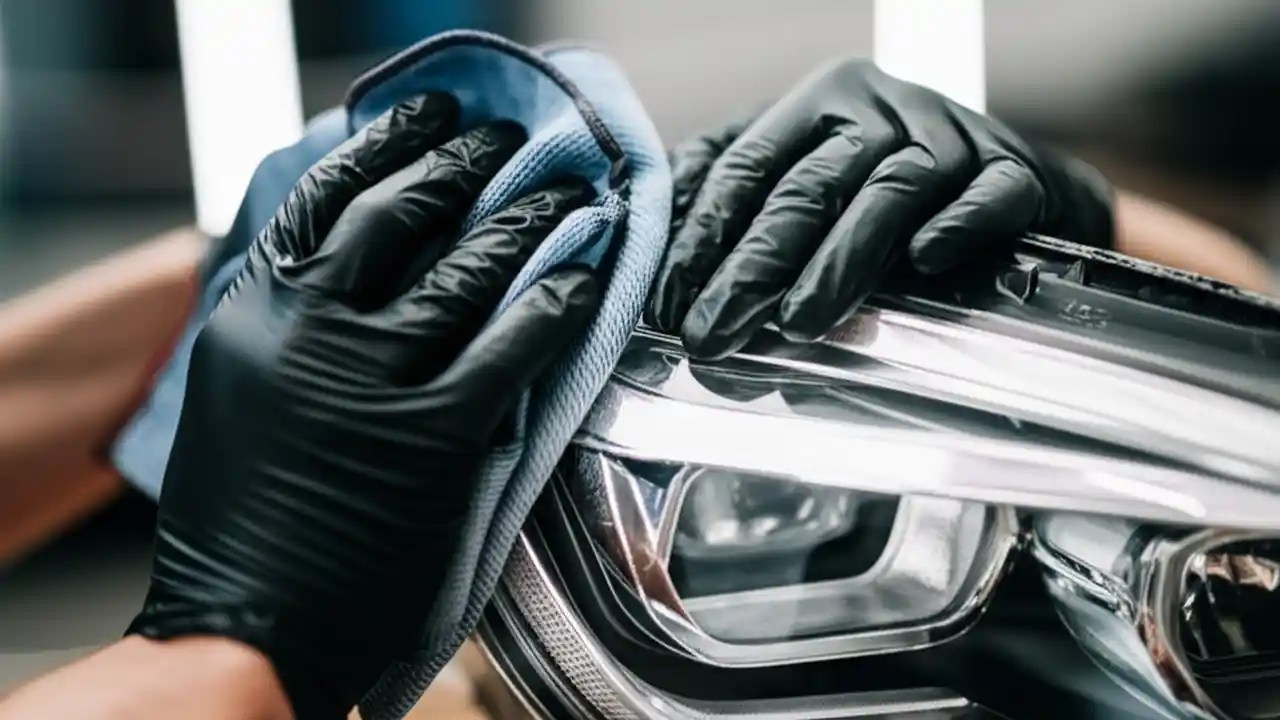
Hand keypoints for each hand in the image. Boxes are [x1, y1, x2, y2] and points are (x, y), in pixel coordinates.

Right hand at [127, 93, 599, 717]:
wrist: (250, 623)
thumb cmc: (244, 521)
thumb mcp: (236, 393)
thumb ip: (287, 320)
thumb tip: (352, 260)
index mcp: (255, 314)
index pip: (326, 198)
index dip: (387, 145)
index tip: (429, 119)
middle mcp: (310, 331)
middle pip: (402, 214)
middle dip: (464, 164)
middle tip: (505, 143)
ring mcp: (375, 379)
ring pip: (466, 271)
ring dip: (528, 222)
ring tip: (569, 196)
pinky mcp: (436, 434)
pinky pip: (510, 345)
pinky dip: (553, 301)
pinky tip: (582, 278)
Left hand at [647, 59, 1113, 358]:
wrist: (1003, 184)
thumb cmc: (880, 193)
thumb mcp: (802, 182)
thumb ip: (733, 205)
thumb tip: (655, 250)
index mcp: (814, 109)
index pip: (745, 168)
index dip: (702, 239)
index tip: (670, 304)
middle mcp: (877, 111)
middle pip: (806, 187)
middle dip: (751, 268)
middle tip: (712, 333)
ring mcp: (949, 138)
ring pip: (888, 192)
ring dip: (839, 261)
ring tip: (797, 323)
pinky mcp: (1012, 172)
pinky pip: (988, 194)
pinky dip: (957, 225)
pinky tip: (925, 260)